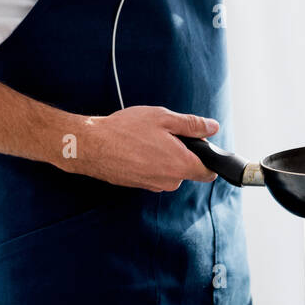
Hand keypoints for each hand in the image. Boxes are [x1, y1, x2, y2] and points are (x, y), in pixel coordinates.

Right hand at [75, 106, 219, 191]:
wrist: (92, 146)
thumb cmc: (126, 130)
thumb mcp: (164, 118)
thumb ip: (192, 125)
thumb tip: (212, 127)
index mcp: (180, 165)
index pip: (208, 172)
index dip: (208, 157)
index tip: (200, 144)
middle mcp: (169, 181)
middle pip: (187, 168)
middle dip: (181, 150)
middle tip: (164, 132)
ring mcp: (153, 185)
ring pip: (169, 170)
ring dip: (163, 155)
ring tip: (145, 138)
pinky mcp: (139, 185)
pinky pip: (154, 172)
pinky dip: (149, 161)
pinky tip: (135, 147)